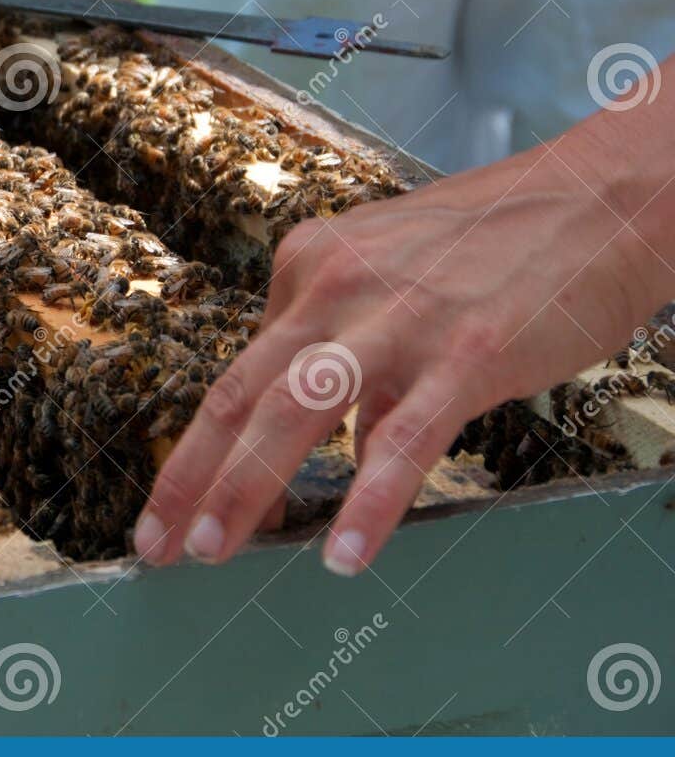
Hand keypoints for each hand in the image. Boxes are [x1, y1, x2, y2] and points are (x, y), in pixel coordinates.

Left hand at [133, 124, 670, 576]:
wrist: (601, 198)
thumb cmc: (497, 242)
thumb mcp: (387, 269)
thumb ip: (344, 341)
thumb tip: (332, 437)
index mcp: (308, 264)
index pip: (238, 372)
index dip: (198, 447)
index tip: (170, 504)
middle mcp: (335, 286)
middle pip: (240, 395)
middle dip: (189, 477)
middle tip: (155, 544)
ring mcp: (398, 320)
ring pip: (296, 414)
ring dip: (245, 489)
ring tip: (211, 551)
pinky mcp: (467, 355)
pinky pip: (400, 443)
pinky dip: (366, 506)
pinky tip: (342, 557)